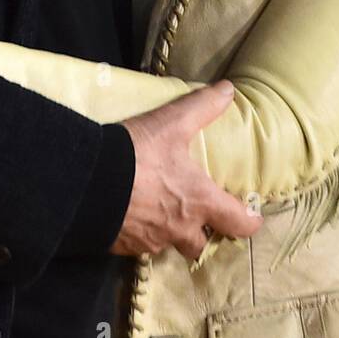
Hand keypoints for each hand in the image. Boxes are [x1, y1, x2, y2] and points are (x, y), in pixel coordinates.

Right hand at [110, 80, 262, 261]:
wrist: (87, 183)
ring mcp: (151, 241)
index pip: (238, 223)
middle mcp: (180, 228)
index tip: (251, 218)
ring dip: (170, 233)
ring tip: (161, 214)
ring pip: (169, 245)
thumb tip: (229, 90)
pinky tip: (131, 216)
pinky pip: (140, 246)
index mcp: (199, 201)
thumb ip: (202, 107)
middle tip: (199, 219)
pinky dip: (140, 234)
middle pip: (201, 245)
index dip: (249, 222)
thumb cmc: (137, 154)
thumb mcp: (171, 123)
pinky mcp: (124, 247)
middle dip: (203, 234)